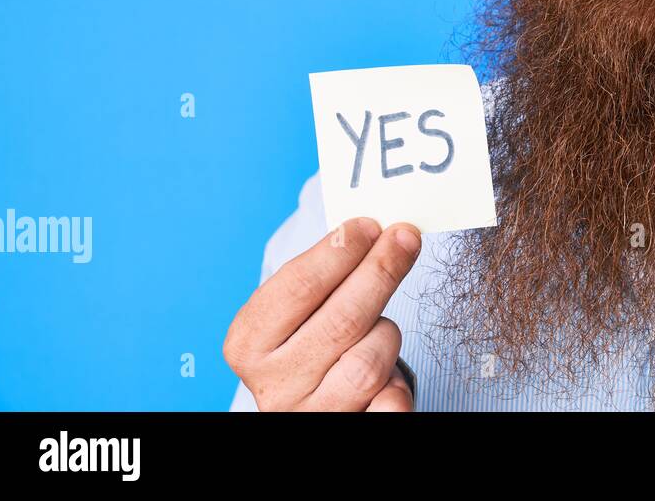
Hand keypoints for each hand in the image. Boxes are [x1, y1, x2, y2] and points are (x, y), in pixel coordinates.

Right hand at [224, 217, 420, 410]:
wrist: (309, 405)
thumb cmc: (309, 344)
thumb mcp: (298, 312)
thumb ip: (325, 275)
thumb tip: (377, 233)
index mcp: (249, 344)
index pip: (299, 285)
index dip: (340, 250)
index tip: (371, 226)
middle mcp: (274, 384)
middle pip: (342, 319)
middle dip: (380, 270)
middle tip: (405, 239)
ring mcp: (311, 413)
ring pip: (368, 363)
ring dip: (386, 334)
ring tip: (380, 327)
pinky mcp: (346, 429)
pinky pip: (389, 405)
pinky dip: (397, 385)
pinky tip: (390, 373)